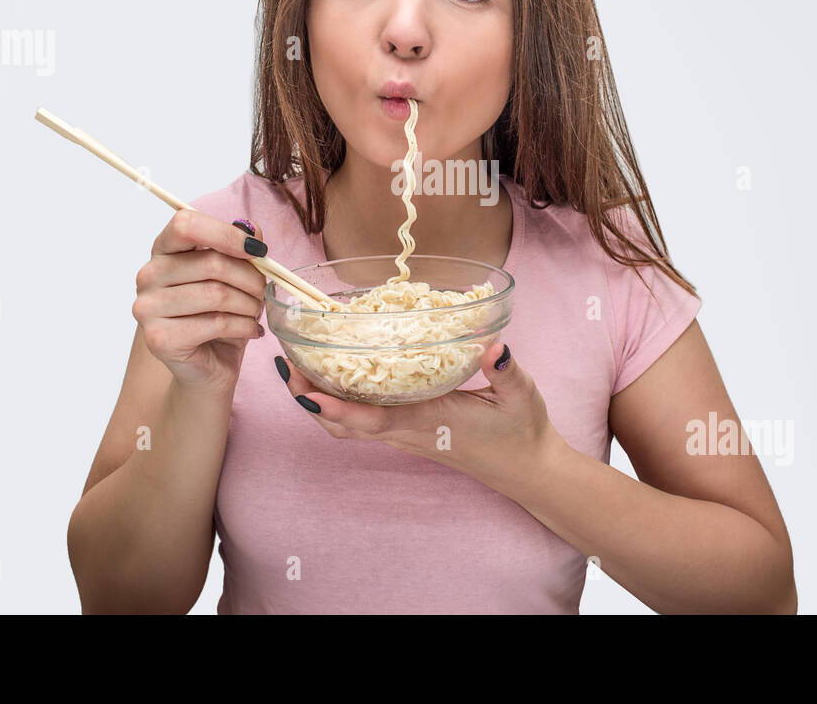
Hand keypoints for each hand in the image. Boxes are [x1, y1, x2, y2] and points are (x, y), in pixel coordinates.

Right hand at [133, 210, 267, 394]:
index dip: (226, 234)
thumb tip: (253, 230)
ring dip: (250, 305)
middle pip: (211, 262)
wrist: (207, 368)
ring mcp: (148, 308)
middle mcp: (148, 275)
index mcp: (163, 250)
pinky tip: (251, 331)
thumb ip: (241, 250)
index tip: (257, 250)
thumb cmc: (219, 317)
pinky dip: (245, 326)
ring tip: (255, 313)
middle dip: (251, 278)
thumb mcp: (235, 278)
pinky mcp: (159, 339)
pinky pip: (216, 323)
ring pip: (217, 294)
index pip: (185, 224)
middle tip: (263, 293)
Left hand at [273, 341, 565, 494]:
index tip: (304, 391)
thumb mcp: (521, 396)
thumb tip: (497, 347)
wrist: (529, 470)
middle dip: (310, 399)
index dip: (334, 407)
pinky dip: (340, 405)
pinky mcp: (411, 433)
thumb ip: (507, 371)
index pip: (372, 419)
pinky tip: (336, 377)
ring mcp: (407, 436)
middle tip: (286, 363)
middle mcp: (410, 433)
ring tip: (299, 367)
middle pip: (344, 426)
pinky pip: (364, 423)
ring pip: (349, 427)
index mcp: (430, 423)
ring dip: (319, 403)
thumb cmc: (523, 432)